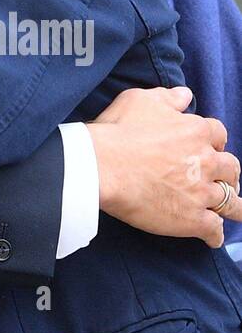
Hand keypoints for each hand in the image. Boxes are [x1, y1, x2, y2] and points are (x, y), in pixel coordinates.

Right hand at [90, 86, 241, 246]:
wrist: (102, 165)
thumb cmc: (118, 130)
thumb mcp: (141, 100)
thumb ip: (168, 98)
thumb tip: (185, 95)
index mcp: (196, 131)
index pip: (218, 134)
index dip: (214, 141)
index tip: (207, 147)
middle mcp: (205, 161)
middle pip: (232, 168)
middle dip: (228, 174)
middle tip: (221, 179)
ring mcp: (201, 192)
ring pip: (232, 202)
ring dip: (233, 205)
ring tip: (232, 210)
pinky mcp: (192, 219)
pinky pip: (214, 230)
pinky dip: (214, 234)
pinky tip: (211, 237)